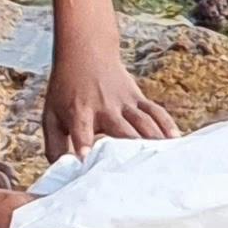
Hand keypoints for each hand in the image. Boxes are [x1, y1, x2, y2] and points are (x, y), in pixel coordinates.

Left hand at [43, 48, 178, 165]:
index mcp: (79, 111)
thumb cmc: (65, 91)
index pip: (81, 129)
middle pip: (121, 130)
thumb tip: (62, 173)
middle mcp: (104, 107)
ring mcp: (124, 102)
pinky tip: (176, 140)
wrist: (85, 54)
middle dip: (130, 150)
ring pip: (143, 122)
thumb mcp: (51, 115)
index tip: (86, 159)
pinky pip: (156, 112)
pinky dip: (167, 125)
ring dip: (154, 141)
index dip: (83, 143)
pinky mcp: (138, 97)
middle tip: (139, 174)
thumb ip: (54, 145)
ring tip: (164, 162)